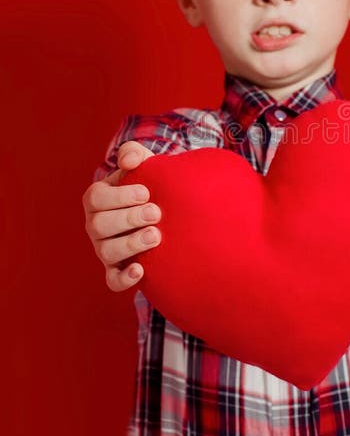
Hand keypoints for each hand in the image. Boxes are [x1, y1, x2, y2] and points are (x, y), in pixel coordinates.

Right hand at [82, 141, 160, 291]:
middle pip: (99, 226)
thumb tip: (128, 162)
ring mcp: (104, 249)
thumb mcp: (144, 165)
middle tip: (156, 212)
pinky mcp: (117, 270)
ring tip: (156, 235)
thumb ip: (134, 154)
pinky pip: (113, 281)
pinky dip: (124, 278)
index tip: (146, 192)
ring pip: (106, 252)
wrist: (169, 210)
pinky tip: (140, 270)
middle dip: (128, 218)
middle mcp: (95, 225)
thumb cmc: (152, 185)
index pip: (96, 198)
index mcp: (97, 199)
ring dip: (131, 244)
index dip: (119, 196)